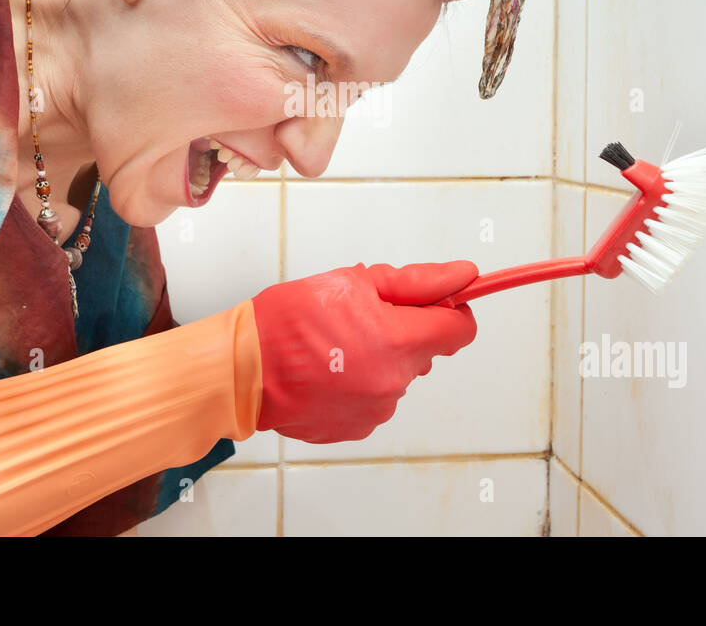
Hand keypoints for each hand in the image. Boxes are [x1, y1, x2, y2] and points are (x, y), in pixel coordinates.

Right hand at [249, 260, 477, 442]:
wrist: (243, 370)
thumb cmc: (287, 321)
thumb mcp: (353, 282)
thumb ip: (416, 282)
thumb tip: (462, 276)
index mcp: (398, 341)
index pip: (460, 329)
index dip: (450, 309)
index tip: (433, 302)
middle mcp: (394, 382)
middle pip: (423, 351)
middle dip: (402, 330)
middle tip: (359, 317)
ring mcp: (376, 410)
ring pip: (396, 375)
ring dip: (378, 358)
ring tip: (334, 346)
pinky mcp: (356, 428)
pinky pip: (373, 399)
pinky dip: (358, 383)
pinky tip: (327, 371)